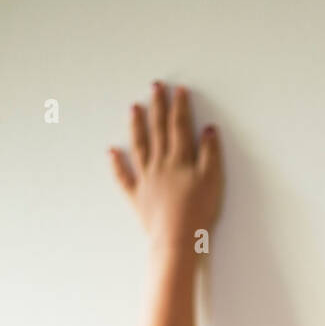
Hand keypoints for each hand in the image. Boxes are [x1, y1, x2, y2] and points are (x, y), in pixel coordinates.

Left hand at [109, 81, 223, 251]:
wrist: (176, 238)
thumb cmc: (198, 211)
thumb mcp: (212, 180)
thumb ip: (210, 153)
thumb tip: (208, 129)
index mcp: (179, 158)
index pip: (179, 125)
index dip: (179, 106)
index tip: (178, 90)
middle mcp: (160, 164)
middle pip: (158, 129)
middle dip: (157, 106)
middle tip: (155, 86)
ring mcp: (146, 179)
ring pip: (139, 146)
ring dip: (137, 126)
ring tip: (134, 108)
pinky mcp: (137, 196)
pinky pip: (124, 177)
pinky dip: (116, 164)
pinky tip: (112, 152)